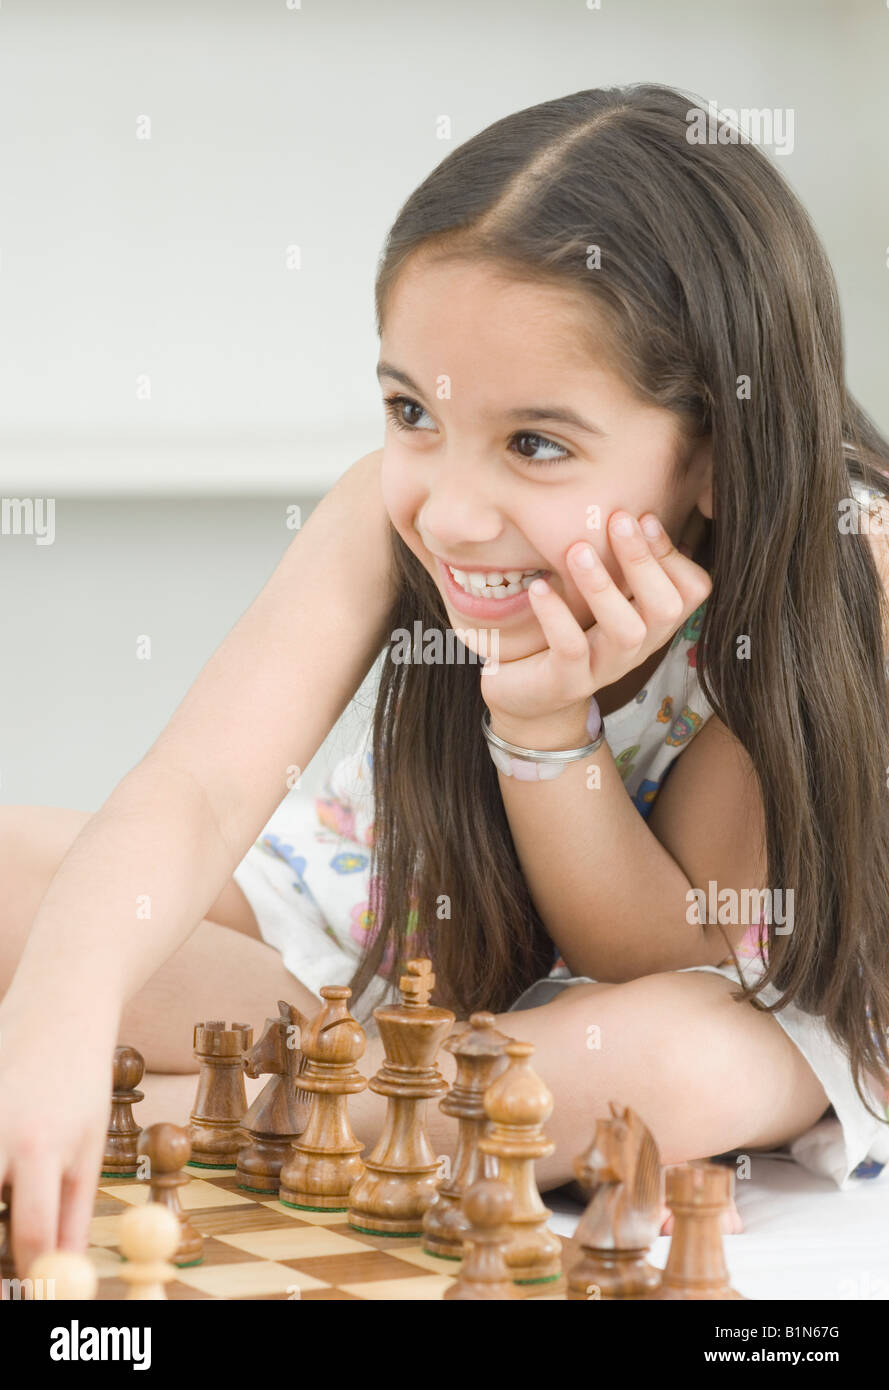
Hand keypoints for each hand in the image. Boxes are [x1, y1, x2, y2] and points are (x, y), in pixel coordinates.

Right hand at [0, 999, 114, 1278]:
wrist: (58, 1006)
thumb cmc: (79, 1080)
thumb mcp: (88, 1144)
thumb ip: (72, 1211)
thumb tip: (65, 1271)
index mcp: (42, 1146)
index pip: (34, 1234)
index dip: (33, 1277)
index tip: (33, 1295)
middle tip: (1, 1278)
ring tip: (4, 1202)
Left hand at [480, 509, 711, 734]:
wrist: (526, 696)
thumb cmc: (566, 631)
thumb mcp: (600, 595)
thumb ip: (620, 562)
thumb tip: (630, 508)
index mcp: (652, 622)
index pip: (693, 590)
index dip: (672, 554)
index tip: (643, 517)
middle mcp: (637, 646)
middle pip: (666, 608)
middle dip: (644, 561)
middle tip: (617, 520)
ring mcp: (604, 668)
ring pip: (626, 631)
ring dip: (603, 586)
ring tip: (577, 550)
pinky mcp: (566, 682)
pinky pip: (571, 649)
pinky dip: (557, 615)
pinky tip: (539, 587)